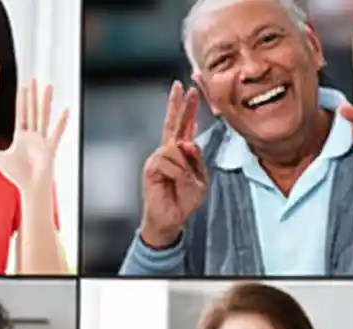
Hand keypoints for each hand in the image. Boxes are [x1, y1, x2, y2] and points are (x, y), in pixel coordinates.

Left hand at [0, 79, 69, 198]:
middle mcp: (33, 135)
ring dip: (45, 102)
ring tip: (48, 88)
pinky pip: (56, 133)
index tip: (23, 87)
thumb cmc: (18, 175)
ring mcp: (42, 140)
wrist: (31, 188)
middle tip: (34, 79)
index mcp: (21, 136)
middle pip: (32, 110)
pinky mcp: (49, 148)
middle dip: (33, 95)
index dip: (22, 100)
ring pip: (43, 116)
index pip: (21, 113)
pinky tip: (66, 111)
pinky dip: (61, 122)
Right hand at [139, 82, 207, 248]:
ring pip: (177, 148)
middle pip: (174, 123)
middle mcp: (169, 151)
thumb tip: (188, 142)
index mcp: (182, 153)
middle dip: (179, 104)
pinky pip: (169, 161)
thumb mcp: (201, 180)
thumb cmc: (184, 200)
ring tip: (184, 182)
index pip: (185, 127)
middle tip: (183, 86)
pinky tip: (175, 182)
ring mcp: (159, 158)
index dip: (187, 109)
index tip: (190, 91)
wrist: (172, 218)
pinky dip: (178, 173)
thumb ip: (197, 160)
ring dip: (185, 167)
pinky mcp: (151, 167)